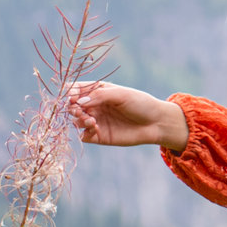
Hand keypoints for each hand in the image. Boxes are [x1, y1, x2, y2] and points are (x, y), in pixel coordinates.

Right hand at [68, 81, 190, 152]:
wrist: (156, 123)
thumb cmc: (141, 104)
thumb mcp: (121, 95)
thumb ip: (100, 95)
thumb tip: (79, 101)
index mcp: (98, 91)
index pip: (76, 89)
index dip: (69, 92)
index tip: (71, 96)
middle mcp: (94, 105)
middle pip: (72, 106)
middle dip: (72, 108)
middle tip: (80, 110)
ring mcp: (96, 121)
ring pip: (76, 121)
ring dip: (78, 120)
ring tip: (91, 120)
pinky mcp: (99, 136)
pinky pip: (84, 136)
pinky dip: (85, 132)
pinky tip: (95, 128)